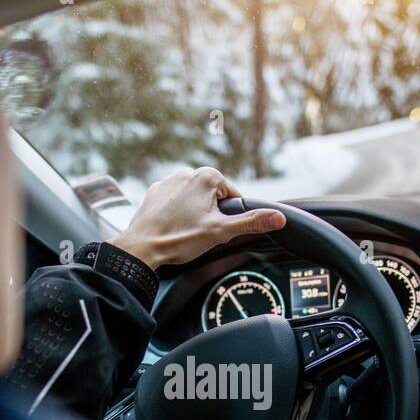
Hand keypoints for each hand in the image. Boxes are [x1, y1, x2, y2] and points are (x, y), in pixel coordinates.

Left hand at [109, 167, 286, 269]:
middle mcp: (187, 172)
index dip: (229, 217)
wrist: (141, 248)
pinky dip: (177, 215)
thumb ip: (251, 223)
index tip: (217, 229)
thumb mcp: (221, 232)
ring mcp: (169, 181)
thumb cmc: (179, 239)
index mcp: (207, 176)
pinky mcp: (155, 192)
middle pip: (213, 197)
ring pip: (194, 200)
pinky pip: (175, 203)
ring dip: (194, 215)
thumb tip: (279, 218)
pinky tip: (172, 228)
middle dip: (212, 216)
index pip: (233, 196)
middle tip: (200, 233)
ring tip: (184, 232)